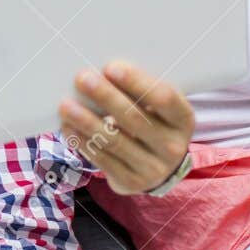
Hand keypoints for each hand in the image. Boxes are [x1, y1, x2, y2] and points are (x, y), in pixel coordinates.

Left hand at [58, 61, 195, 194]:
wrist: (159, 168)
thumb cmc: (153, 124)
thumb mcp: (158, 109)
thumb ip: (139, 93)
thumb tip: (100, 73)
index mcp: (183, 119)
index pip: (163, 98)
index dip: (137, 82)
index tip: (110, 67)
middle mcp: (173, 146)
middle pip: (134, 118)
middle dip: (106, 96)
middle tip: (82, 78)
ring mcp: (153, 168)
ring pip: (114, 141)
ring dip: (86, 121)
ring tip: (66, 105)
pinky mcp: (131, 182)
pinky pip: (103, 159)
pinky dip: (82, 142)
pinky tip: (69, 127)